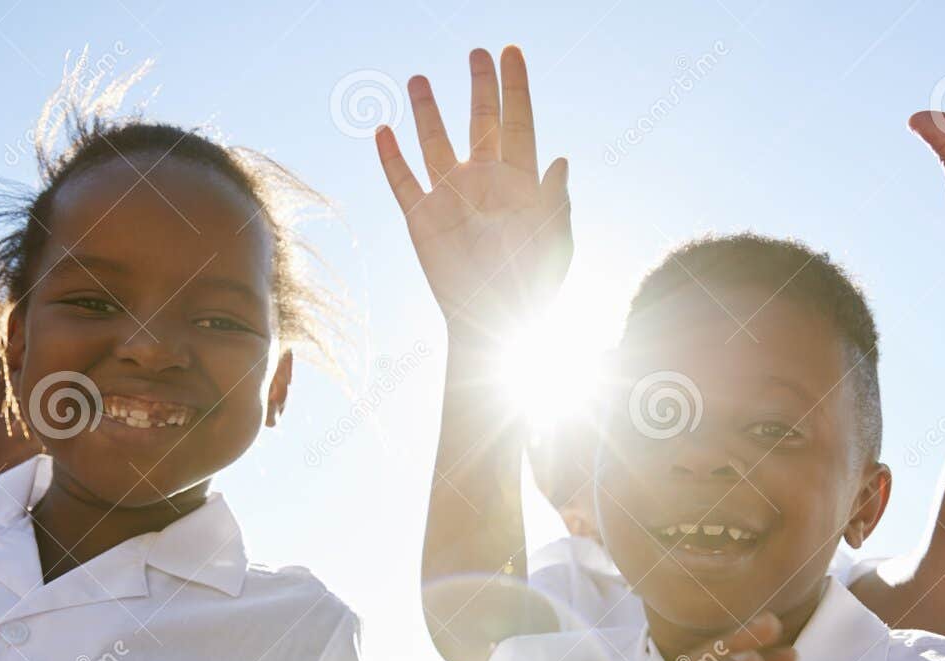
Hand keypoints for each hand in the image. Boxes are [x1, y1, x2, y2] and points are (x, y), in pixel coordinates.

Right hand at [376, 46, 571, 339]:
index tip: (511, 52)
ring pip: (435, 143)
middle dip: (479, 86)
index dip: (515, 87)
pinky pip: (402, 182)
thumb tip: (562, 159)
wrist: (495, 324)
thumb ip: (556, 201)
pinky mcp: (422, 219)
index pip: (518, 122)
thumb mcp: (553, 243)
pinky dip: (391, 157)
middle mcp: (483, 181)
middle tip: (477, 52)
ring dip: (427, 111)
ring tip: (418, 79)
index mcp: (519, 181)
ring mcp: (450, 198)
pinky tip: (382, 131)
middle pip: (480, 121)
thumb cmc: (532, 287)